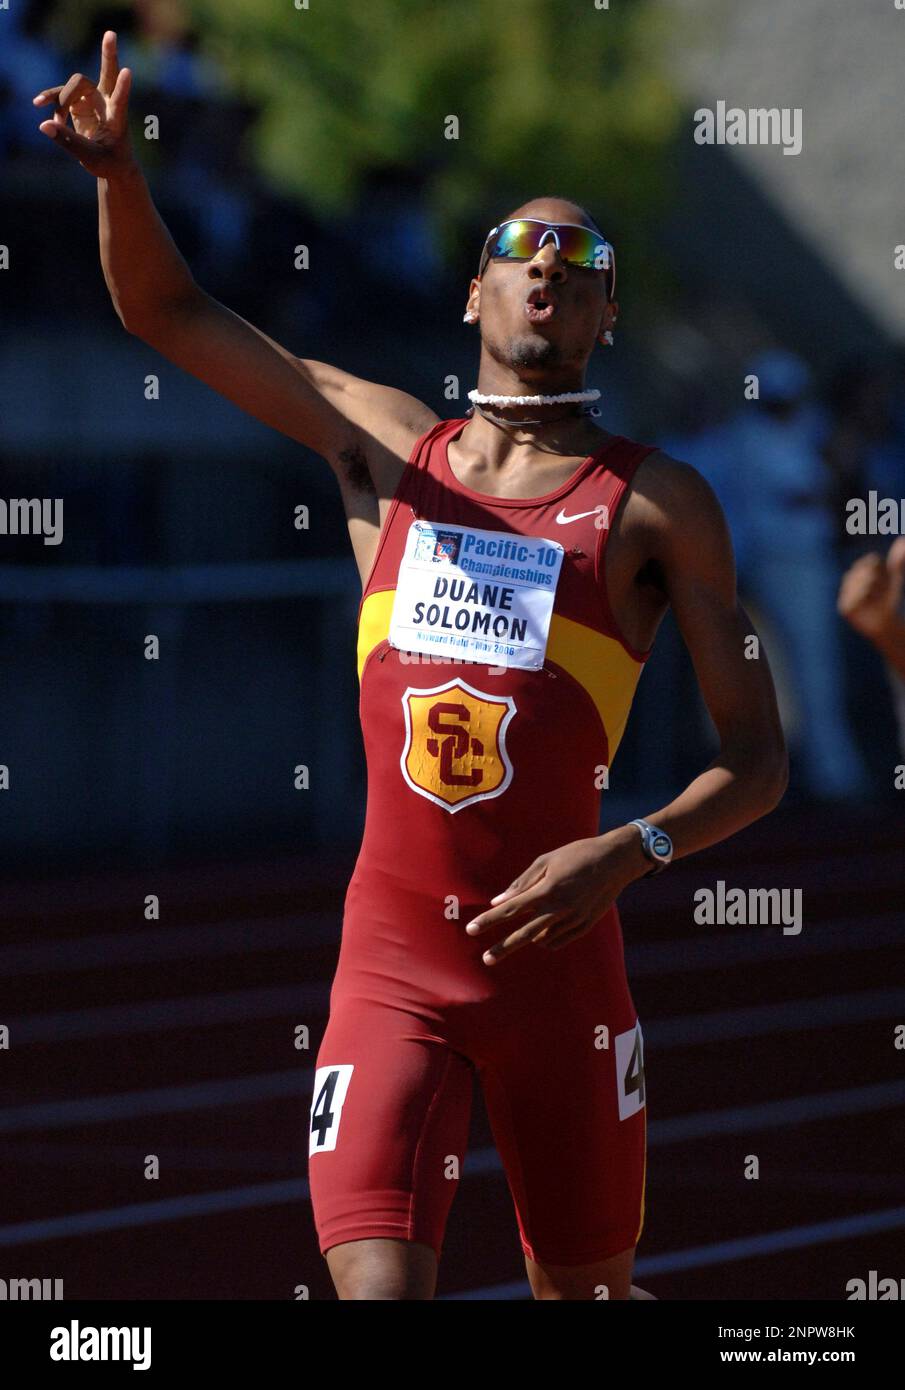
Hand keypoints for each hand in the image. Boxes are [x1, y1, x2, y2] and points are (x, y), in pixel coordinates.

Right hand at [33, 30, 133, 178]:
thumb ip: (68, 142)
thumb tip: (43, 125)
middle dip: (108, 54)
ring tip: (52, 116)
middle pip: (108, 73)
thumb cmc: (108, 163)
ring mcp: (94, 99)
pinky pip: (62, 94)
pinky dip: (52, 99)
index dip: (122, 87)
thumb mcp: (90, 157)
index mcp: (117, 118)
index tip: (128, 73)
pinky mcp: (80, 102)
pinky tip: (40, 104)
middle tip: (111, 34)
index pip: (120, 99)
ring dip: (61, 99)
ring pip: (75, 85)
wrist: (112, 165)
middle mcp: (107, 102)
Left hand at [465, 827, 646, 964]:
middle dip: (503, 947)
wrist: (615, 861)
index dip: (489, 920)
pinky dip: (547, 938)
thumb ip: (521, 883)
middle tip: (486, 958)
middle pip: (524, 934)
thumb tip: (498, 901)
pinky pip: (559, 939)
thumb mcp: (546, 861)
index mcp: (547, 890)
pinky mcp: (585, 925)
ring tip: (524, 928)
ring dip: (529, 936)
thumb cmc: (576, 855)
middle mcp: (560, 909)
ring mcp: (574, 920)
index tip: (471, 929)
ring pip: (542, 938)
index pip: (511, 910)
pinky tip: (542, 931)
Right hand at [838, 538, 904, 647]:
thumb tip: (902, 539)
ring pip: (859, 580)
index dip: (881, 569)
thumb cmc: (888, 600)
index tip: (885, 580)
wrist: (886, 623)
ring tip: (874, 596)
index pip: (871, 561)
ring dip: (871, 586)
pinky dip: (864, 596)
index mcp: (858, 572)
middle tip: (879, 591)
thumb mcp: (894, 579)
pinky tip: (868, 601)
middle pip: (864, 569)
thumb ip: (897, 562)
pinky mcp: (844, 608)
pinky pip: (855, 596)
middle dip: (876, 578)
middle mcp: (849, 581)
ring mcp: (845, 595)